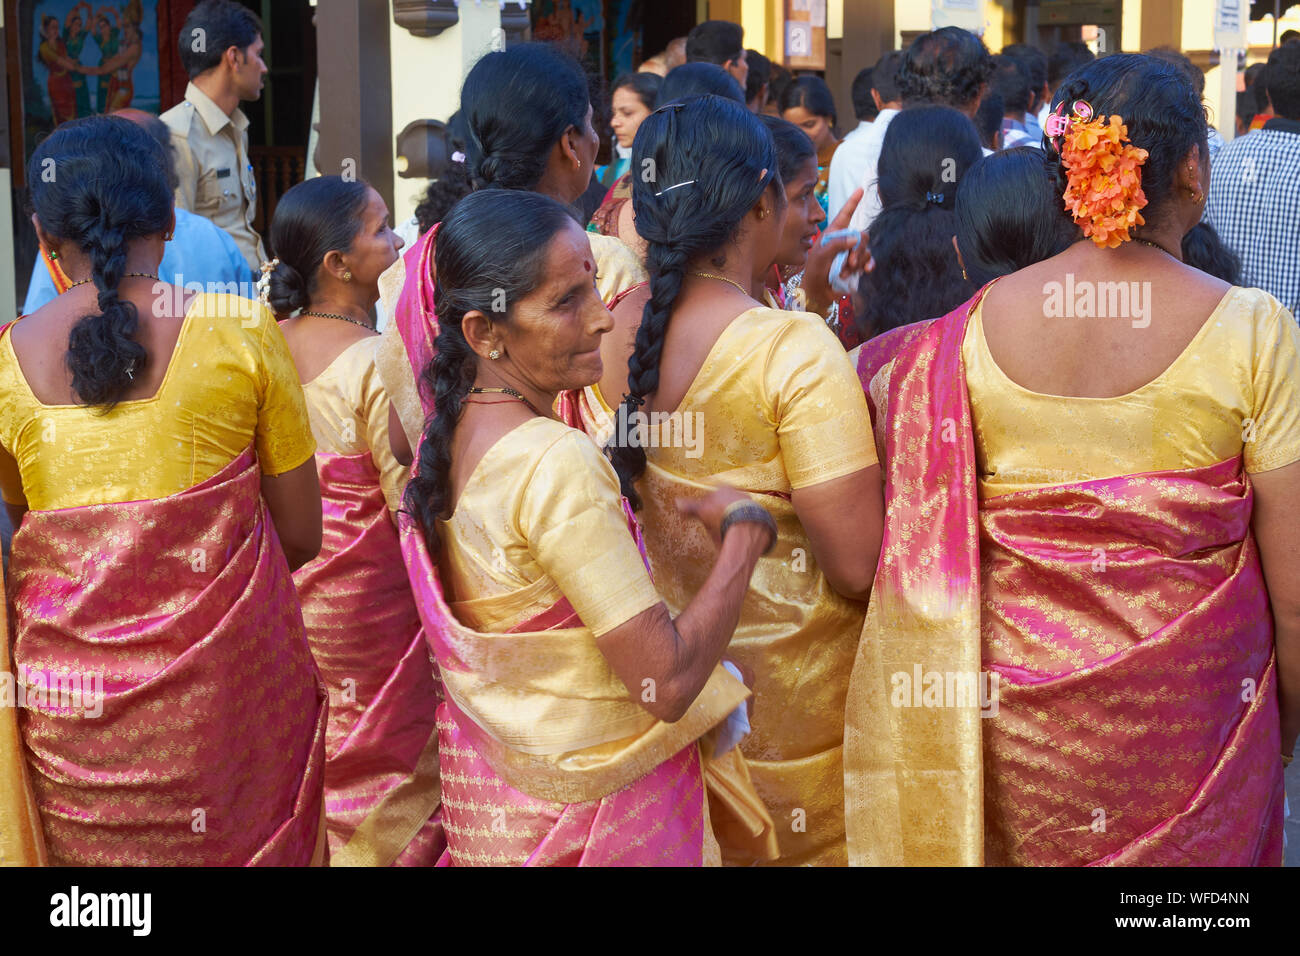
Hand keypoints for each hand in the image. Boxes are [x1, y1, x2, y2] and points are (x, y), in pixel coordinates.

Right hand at [677, 486, 773, 557]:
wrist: (745, 528)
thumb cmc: (720, 517)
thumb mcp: (701, 512)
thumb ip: (690, 507)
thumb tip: (677, 503)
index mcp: (725, 488)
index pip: (713, 492)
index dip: (707, 502)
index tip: (704, 511)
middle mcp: (740, 493)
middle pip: (727, 501)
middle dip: (721, 510)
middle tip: (713, 522)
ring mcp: (752, 505)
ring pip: (739, 511)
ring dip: (733, 519)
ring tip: (725, 531)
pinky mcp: (760, 519)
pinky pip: (749, 522)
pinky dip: (743, 527)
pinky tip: (737, 536)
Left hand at [804, 189, 871, 312]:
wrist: (818, 292)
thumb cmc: (814, 272)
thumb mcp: (820, 256)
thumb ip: (836, 245)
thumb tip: (854, 239)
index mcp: (833, 234)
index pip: (845, 214)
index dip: (853, 202)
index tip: (861, 189)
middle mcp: (844, 241)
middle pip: (861, 235)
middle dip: (857, 249)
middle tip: (849, 262)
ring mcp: (851, 254)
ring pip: (865, 249)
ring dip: (857, 261)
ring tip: (845, 272)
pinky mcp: (857, 266)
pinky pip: (869, 260)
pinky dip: (868, 265)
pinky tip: (866, 270)